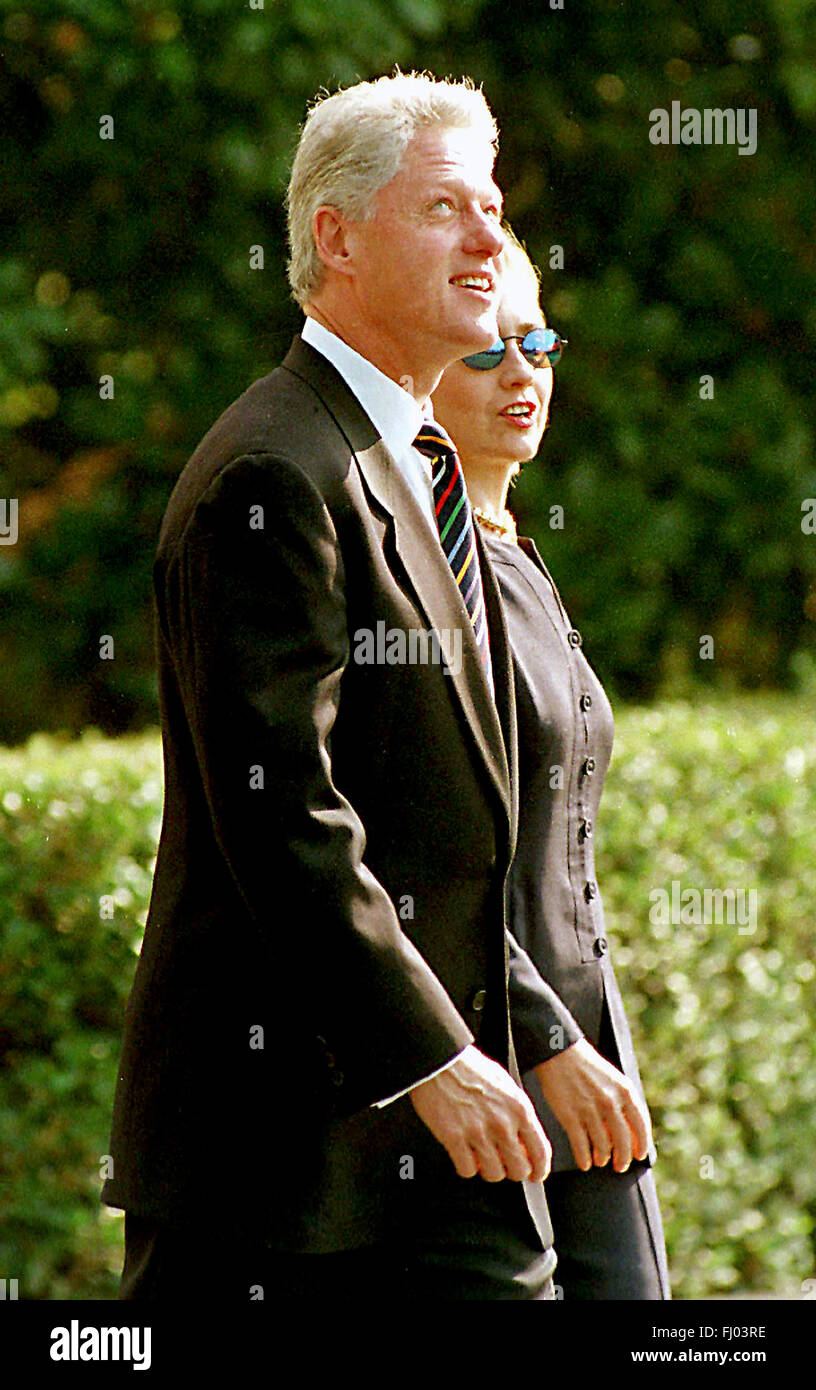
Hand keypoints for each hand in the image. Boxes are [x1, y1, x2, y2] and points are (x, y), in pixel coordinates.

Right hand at [409, 1044, 551, 1182]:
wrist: (440, 1060)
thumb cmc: (470, 1068)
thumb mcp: (506, 1086)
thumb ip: (518, 1115)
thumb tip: (524, 1143)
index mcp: (519, 1109)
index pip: (540, 1152)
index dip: (539, 1169)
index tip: (535, 1174)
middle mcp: (502, 1123)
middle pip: (518, 1169)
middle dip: (511, 1170)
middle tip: (504, 1163)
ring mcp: (478, 1133)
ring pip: (494, 1174)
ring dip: (488, 1170)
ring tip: (481, 1157)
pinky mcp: (454, 1138)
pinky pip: (467, 1170)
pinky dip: (466, 1167)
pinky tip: (464, 1154)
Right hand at [534, 1038, 651, 1172]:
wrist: (559, 1054)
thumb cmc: (586, 1067)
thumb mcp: (613, 1079)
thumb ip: (623, 1103)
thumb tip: (629, 1133)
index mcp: (625, 1091)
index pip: (641, 1126)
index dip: (641, 1145)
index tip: (639, 1155)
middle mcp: (610, 1102)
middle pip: (623, 1142)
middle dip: (623, 1158)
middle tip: (620, 1165)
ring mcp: (590, 1110)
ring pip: (602, 1147)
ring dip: (602, 1158)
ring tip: (600, 1160)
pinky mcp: (570, 1116)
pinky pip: (581, 1146)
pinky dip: (584, 1158)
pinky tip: (584, 1162)